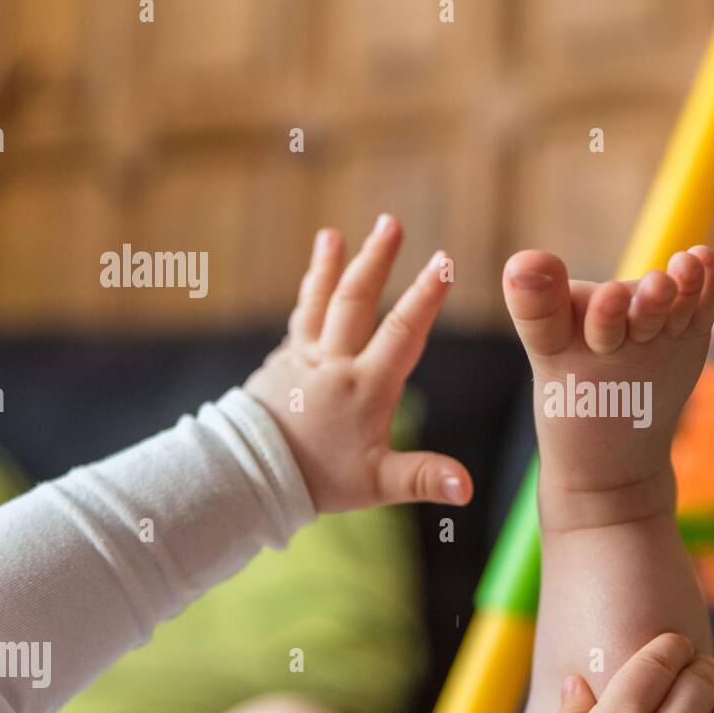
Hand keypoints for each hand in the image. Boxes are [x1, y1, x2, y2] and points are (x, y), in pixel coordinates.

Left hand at [244, 213, 471, 512]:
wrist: (246, 478)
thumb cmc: (317, 481)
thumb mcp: (378, 485)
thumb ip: (425, 479)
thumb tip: (467, 489)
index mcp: (364, 387)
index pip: (401, 332)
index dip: (425, 296)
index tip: (443, 261)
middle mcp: (333, 363)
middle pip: (356, 301)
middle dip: (377, 260)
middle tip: (391, 222)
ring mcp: (303, 358)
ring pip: (320, 302)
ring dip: (331, 265)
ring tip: (334, 234)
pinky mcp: (281, 363)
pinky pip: (300, 318)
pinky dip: (309, 293)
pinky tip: (317, 280)